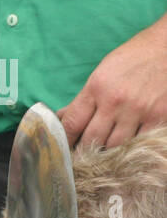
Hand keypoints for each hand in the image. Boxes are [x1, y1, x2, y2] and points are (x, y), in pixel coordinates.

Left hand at [59, 19, 166, 148]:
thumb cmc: (132, 59)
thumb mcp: (102, 73)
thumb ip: (84, 99)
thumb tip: (61, 117)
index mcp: (96, 88)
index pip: (72, 123)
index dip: (65, 140)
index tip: (62, 150)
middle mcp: (115, 101)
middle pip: (92, 140)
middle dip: (85, 151)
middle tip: (82, 158)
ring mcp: (138, 110)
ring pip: (115, 146)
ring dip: (108, 152)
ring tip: (104, 154)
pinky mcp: (159, 116)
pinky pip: (140, 142)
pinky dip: (133, 147)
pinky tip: (128, 148)